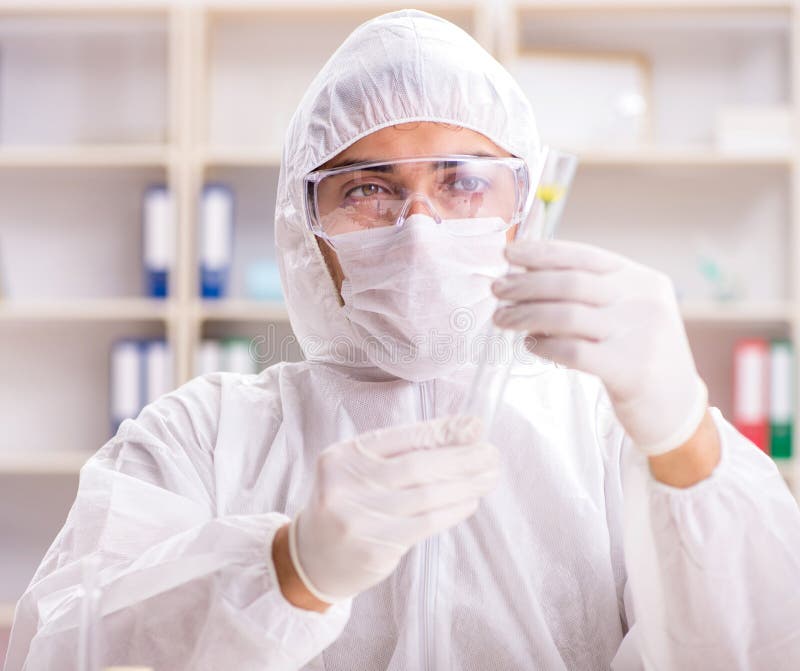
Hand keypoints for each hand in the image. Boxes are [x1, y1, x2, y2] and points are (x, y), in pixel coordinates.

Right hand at [288, 415, 498, 603]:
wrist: (313, 558)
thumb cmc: (347, 503)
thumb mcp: (363, 468)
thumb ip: (407, 450)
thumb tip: (467, 428)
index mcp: (343, 456)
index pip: (402, 437)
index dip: (443, 431)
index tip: (476, 427)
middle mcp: (346, 484)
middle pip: (418, 466)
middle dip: (462, 458)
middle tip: (492, 454)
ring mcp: (358, 519)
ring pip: (426, 496)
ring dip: (465, 485)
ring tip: (488, 476)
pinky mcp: (374, 548)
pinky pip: (425, 524)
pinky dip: (453, 510)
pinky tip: (469, 501)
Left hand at [492, 239, 707, 455]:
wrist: (677, 407)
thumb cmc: (637, 354)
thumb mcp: (626, 312)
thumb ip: (589, 294)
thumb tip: (526, 275)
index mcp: (641, 279)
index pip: (585, 256)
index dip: (543, 252)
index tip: (509, 254)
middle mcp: (643, 301)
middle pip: (571, 284)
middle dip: (526, 284)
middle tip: (497, 291)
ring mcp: (639, 335)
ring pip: (567, 316)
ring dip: (526, 315)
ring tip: (502, 319)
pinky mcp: (629, 369)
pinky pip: (573, 351)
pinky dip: (544, 346)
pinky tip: (530, 344)